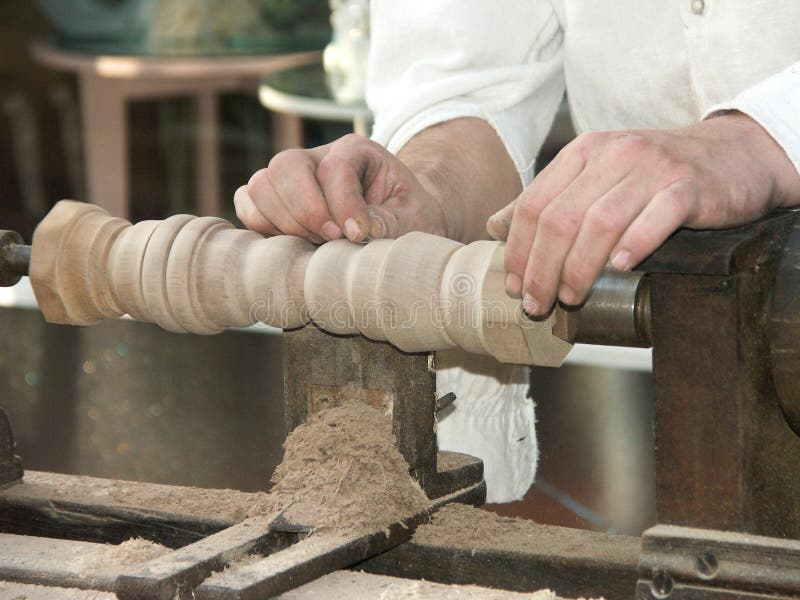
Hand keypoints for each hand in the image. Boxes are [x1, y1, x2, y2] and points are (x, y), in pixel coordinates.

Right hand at [234, 134, 447, 242]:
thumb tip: (356, 233)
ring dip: (284, 223)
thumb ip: (389, 222)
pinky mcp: (273, 199)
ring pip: (260, 186)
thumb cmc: (407, 216)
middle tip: (333, 240)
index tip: (357, 236)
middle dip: (306, 212)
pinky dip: (262, 227)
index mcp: (355, 150)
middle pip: (286, 167)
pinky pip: (247, 204)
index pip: (334, 168)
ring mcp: (290, 176)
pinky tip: (294, 244)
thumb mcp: (413, 218)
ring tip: (317, 244)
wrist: (399, 220)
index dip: (342, 206)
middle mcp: (317, 156)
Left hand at [487, 112, 799, 315]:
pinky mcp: (690, 185)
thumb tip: (494, 226)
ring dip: (579, 268)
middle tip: (538, 304)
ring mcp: (653, 167)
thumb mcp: (594, 176)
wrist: (734, 154)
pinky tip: (621, 268)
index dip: (518, 251)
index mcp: (583, 152)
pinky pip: (657, 215)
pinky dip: (635, 244)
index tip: (515, 288)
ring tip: (571, 298)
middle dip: (542, 269)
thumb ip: (546, 199)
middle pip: (560, 218)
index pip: (534, 205)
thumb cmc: (654, 174)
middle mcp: (613, 153)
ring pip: (601, 221)